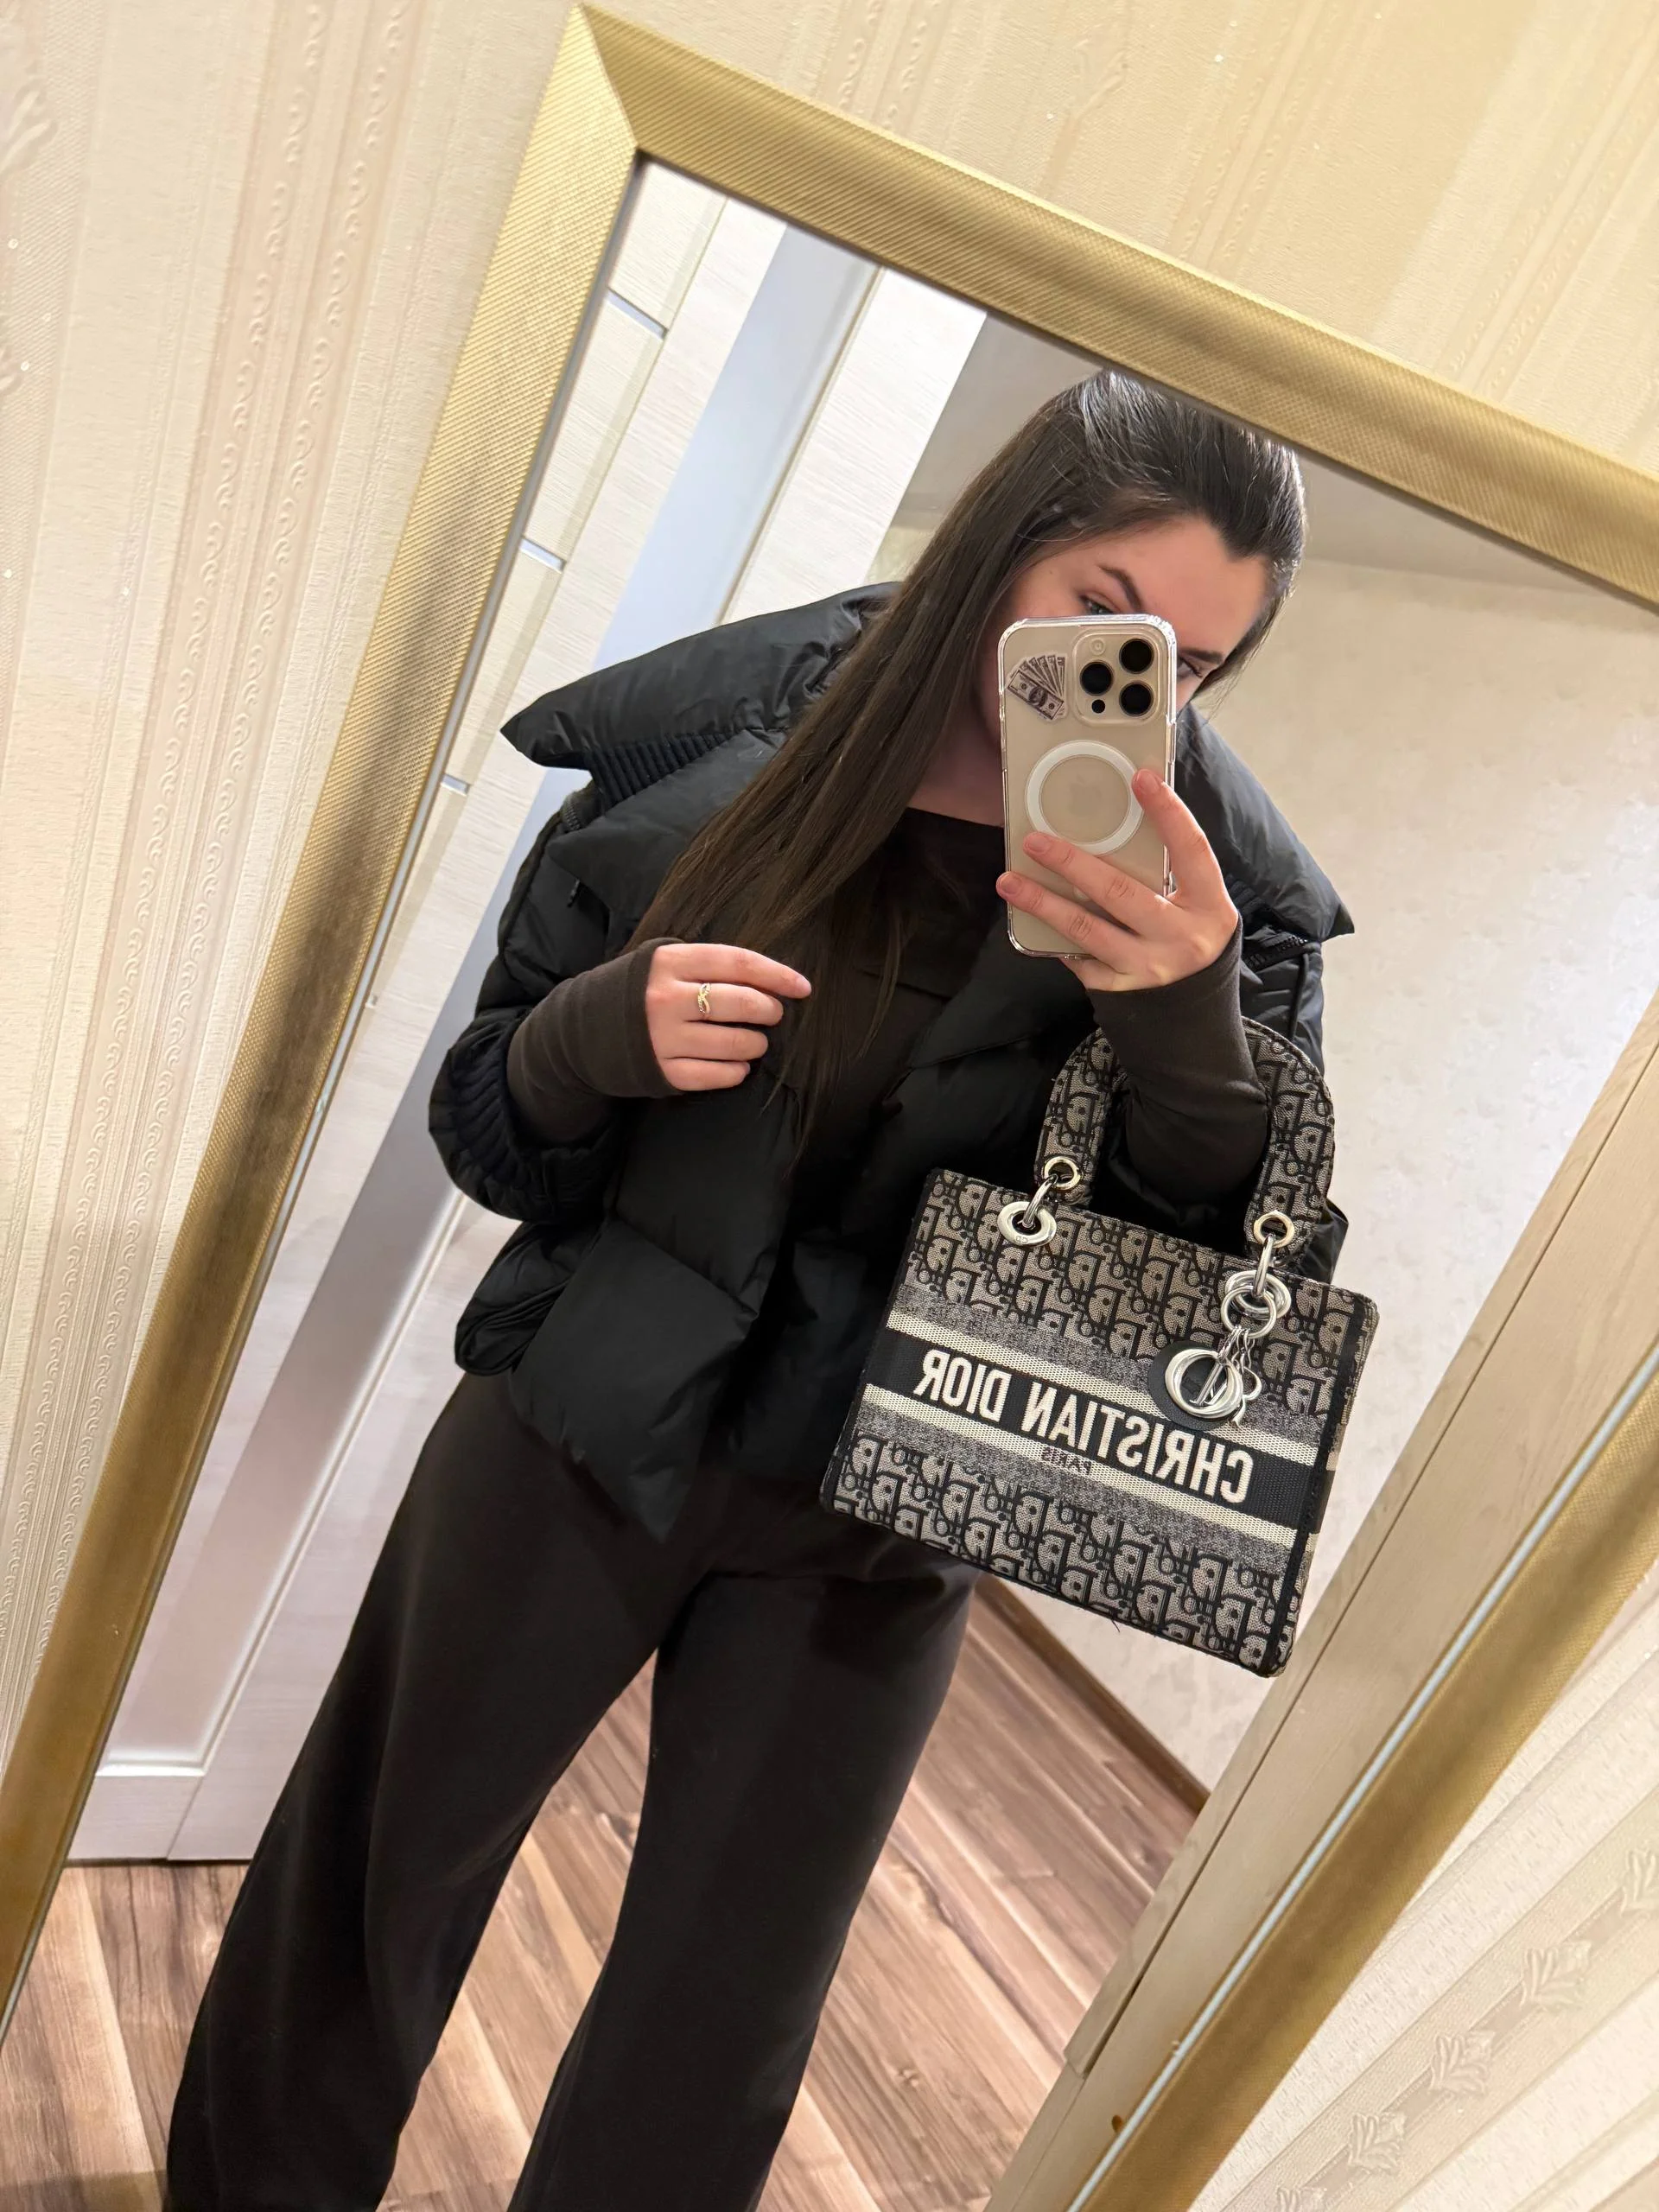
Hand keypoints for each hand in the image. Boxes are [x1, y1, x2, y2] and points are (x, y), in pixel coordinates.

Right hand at [645, 941, 811, 1090]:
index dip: (776, 975)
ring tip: (756, 1043)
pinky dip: (734, 1072)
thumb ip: (707, 965)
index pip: (737, 963)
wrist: (583, 1030)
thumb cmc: (638, 991)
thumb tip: (767, 980)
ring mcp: (662, 1037)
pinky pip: (712, 1075)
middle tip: (773, 1015)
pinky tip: (739, 1066)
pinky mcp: (660, 1070)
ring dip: (755, 1045)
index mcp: (670, 963)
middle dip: (768, 1010)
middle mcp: (666, 999)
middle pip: (739, 1003)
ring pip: (731, 1044)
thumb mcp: (664, 962)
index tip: (802, 987)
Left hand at [996, 768, 1237, 992]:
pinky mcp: (1124, 988)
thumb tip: (1124, 811)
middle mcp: (1181, 937)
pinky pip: (1082, 960)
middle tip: (1035, 841)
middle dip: (1072, 864)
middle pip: (1120, 893)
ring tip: (1009, 882)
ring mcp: (1150, 966)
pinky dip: (1056, 940)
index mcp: (1208, 904)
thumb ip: (1170, 865)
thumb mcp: (1197, 899)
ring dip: (1044, 903)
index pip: (1190, 849)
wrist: (1195, 1004)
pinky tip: (1031, 922)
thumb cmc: (1190, 931)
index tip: (1140, 777)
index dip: (1168, 813)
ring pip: (1088, 930)